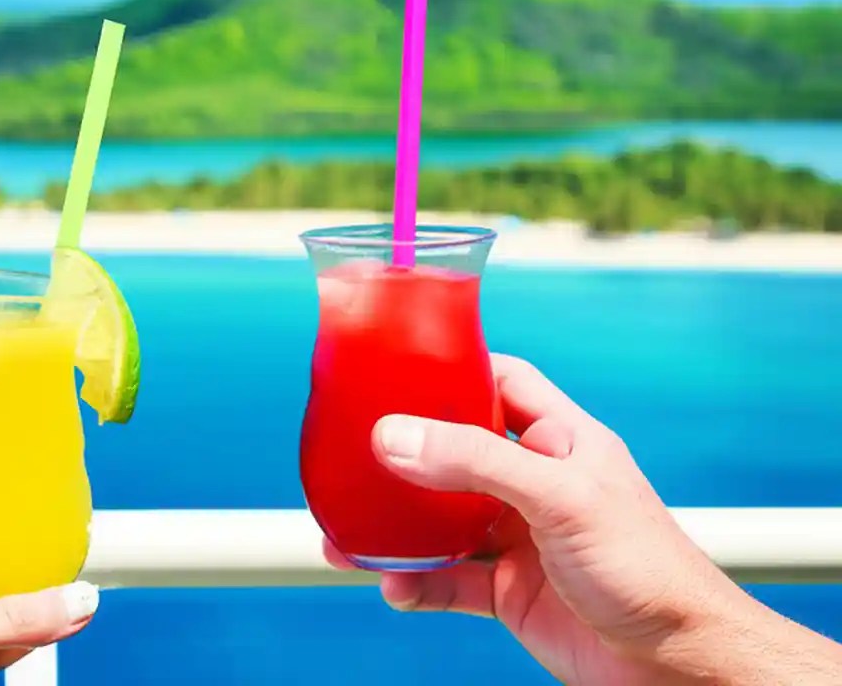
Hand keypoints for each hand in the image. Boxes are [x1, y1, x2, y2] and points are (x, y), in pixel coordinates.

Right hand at [333, 354, 841, 683]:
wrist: (678, 666)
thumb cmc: (649, 570)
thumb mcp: (559, 498)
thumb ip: (476, 463)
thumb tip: (394, 437)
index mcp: (561, 441)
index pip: (502, 382)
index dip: (455, 368)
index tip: (399, 364)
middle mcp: (536, 484)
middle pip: (455, 453)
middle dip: (403, 455)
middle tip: (351, 452)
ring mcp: (520, 539)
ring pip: (441, 522)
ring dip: (395, 528)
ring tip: (342, 533)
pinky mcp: (509, 592)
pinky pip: (447, 581)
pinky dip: (414, 583)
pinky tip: (394, 586)